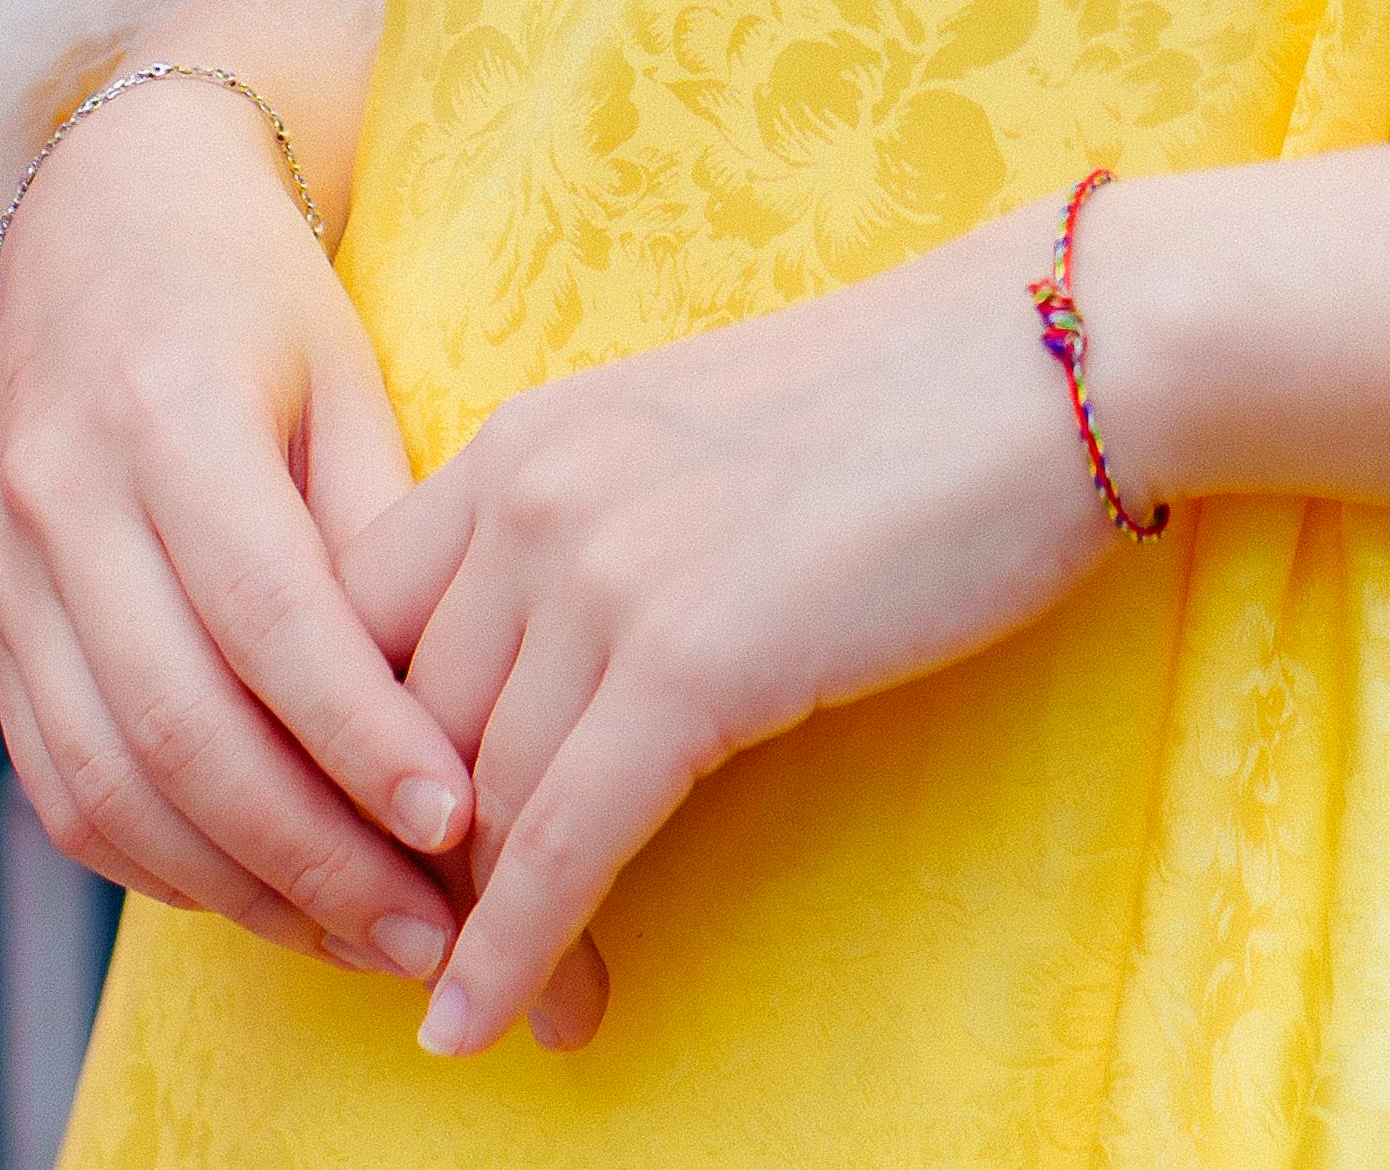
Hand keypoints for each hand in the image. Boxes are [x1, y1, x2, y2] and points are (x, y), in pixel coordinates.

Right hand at [0, 57, 556, 1012]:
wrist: (103, 222)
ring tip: (368, 941)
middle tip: (437, 936)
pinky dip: (163, 867)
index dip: (360, 736)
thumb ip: (382, 549)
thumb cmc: (264, 308)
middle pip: (179, 725)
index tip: (465, 823)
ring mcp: (1, 566)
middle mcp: (59, 494)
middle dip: (316, 857)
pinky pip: (62, 788)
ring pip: (108, 783)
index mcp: (165, 410)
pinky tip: (268, 898)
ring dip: (244, 891)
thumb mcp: (349, 385)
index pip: (266, 614)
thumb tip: (455, 737)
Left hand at [332, 210, 1118, 1055]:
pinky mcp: (693, 659)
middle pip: (395, 730)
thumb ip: (582, 549)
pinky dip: (513, 950)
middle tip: (421, 958)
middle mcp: (524, 498)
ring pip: (473, 801)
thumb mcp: (679, 462)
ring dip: (472, 932)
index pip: (350, 634)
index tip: (369, 855)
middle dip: (400, 864)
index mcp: (511, 447)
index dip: (340, 760)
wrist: (1049, 360)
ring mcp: (601, 574)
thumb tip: (538, 689)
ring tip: (491, 1019)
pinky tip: (485, 1029)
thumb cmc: (891, 423)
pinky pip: (562, 839)